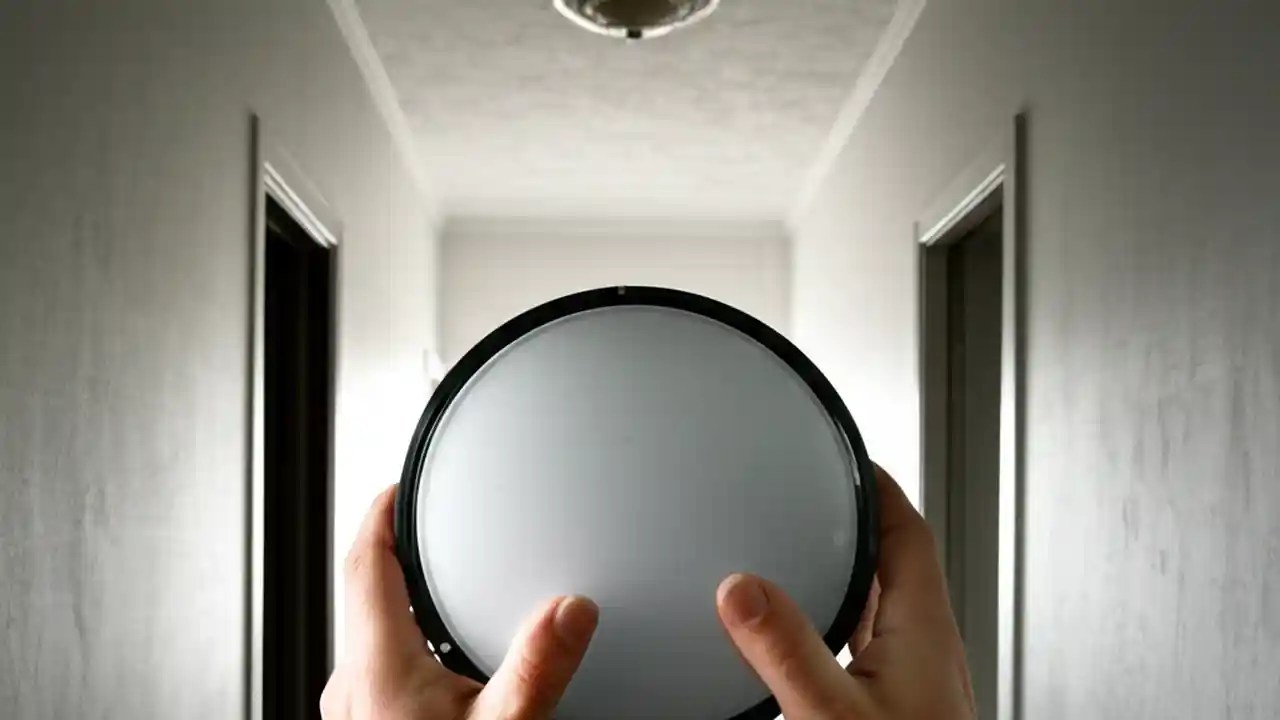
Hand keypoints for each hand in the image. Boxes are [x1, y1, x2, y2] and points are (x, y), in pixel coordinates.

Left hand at [321, 486, 599, 719]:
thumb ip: (536, 667)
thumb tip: (569, 608)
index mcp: (377, 667)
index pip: (364, 564)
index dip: (377, 514)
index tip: (394, 485)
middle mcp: (354, 687)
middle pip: (369, 596)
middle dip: (402, 558)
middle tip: (432, 528)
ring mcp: (357, 712)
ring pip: (376, 637)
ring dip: (409, 608)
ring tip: (446, 590)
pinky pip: (384, 670)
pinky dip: (413, 648)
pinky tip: (450, 666)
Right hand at [715, 465, 975, 718]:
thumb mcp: (833, 710)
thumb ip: (786, 650)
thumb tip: (739, 589)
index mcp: (924, 630)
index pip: (910, 534)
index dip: (881, 490)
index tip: (851, 462)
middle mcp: (929, 650)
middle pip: (896, 566)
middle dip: (854, 530)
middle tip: (816, 504)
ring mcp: (919, 680)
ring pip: (884, 610)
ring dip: (848, 580)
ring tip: (803, 562)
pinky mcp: (902, 704)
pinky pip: (872, 648)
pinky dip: (840, 626)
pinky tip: (809, 643)